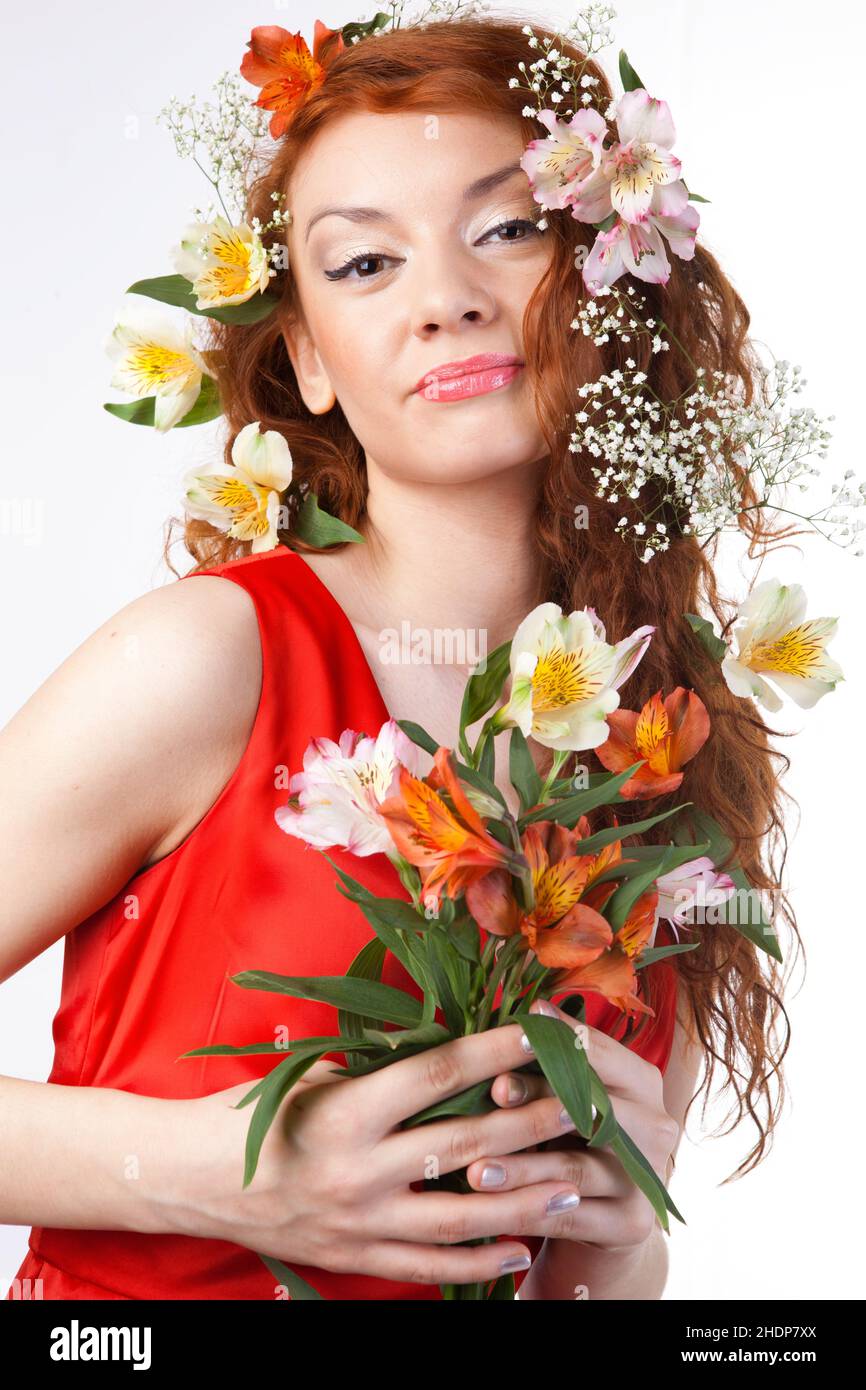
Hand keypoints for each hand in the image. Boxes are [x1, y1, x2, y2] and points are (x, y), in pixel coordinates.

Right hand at [174, 1022, 610, 1286]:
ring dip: (524, 1198)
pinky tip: (522, 1246)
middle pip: (466, 1142)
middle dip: (531, 1121)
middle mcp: (360, 1169)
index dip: (496, 1053)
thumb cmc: (255, 1113)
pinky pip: (432, 1264)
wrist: (192, 1179)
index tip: (542, 1036)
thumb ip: (382, 1070)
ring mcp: (362, 1221)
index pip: (440, 1074)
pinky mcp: (358, 1257)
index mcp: (348, 1109)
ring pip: (462, 1214)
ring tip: (574, 1184)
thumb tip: (452, 1051)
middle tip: (582, 1105)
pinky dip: (482, 1258)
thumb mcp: (316, 1075)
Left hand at [462, 998, 679, 1251]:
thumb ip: (546, 1066)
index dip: (563, 1035)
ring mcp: (648, 1181)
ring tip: (475, 1167)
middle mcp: (656, 1127)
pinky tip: (489, 1207)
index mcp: (642, 1082)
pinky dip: (526, 1211)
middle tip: (495, 1089)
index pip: (602, 1051)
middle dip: (540, 1095)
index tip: (524, 1019)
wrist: (595, 1219)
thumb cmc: (569, 1138)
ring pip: (575, 1167)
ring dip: (522, 1166)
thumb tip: (504, 1027)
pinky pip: (570, 1219)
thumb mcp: (564, 1098)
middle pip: (594, 1107)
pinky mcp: (631, 1226)